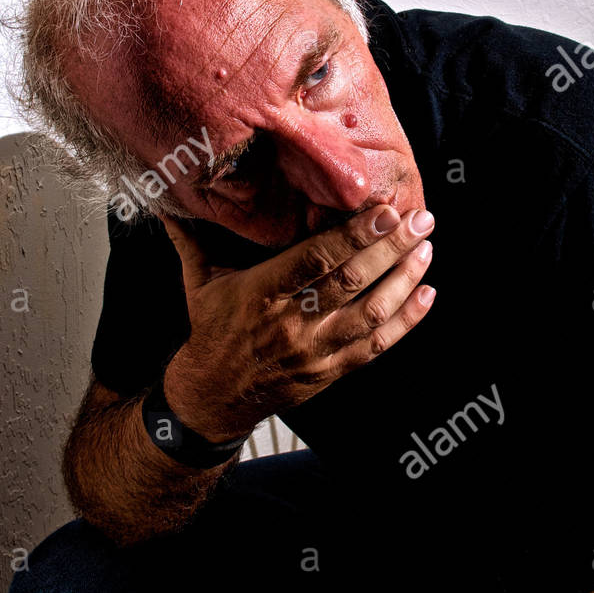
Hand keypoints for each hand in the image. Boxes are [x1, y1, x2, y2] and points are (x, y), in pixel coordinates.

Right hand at [157, 205, 436, 441]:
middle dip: (391, 248)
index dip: (352, 236)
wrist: (214, 397)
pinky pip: (377, 346)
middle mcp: (290, 323)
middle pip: (351, 282)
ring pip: (371, 314)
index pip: (314, 261)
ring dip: (404, 280)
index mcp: (260, 295)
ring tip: (426, 248)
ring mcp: (315, 351)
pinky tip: (426, 295)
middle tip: (421, 218)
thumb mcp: (198, 280)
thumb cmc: (210, 329)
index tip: (383, 211)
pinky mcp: (332, 371)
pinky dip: (407, 321)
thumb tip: (167, 195)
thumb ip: (192, 235)